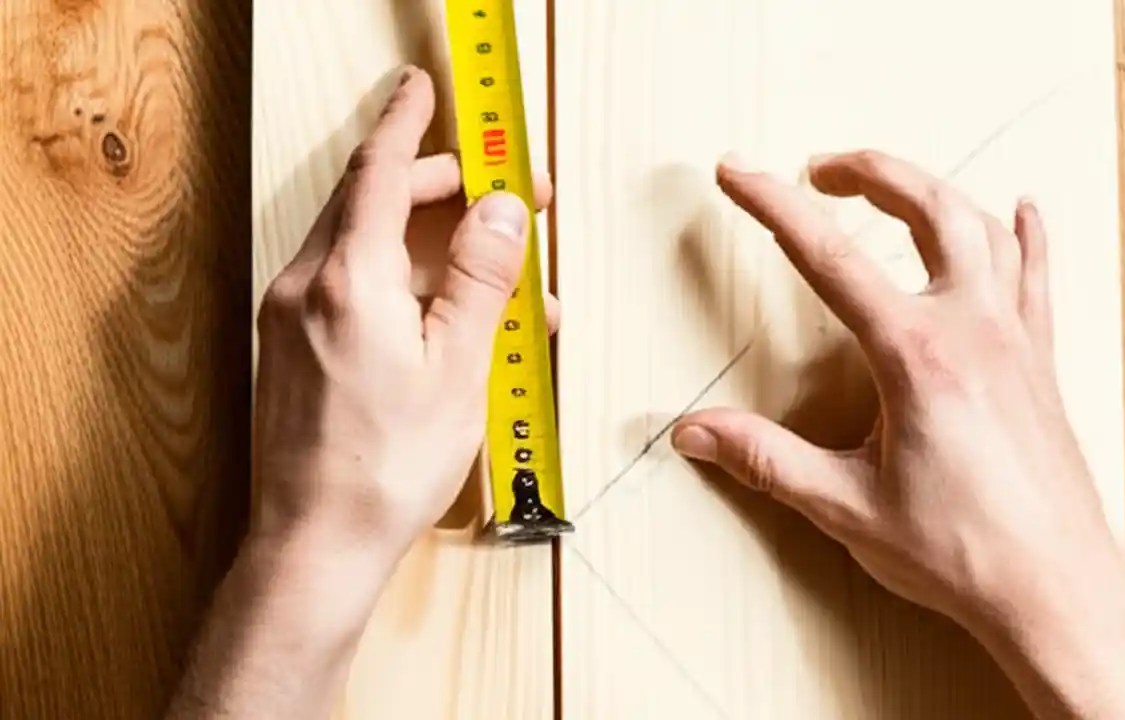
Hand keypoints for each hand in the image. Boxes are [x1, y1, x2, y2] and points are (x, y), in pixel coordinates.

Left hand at [252, 67, 553, 567]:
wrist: (317, 542)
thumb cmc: (386, 468)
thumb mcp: (460, 368)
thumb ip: (480, 279)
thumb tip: (500, 211)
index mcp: (349, 281)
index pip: (381, 172)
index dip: (408, 124)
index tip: (423, 92)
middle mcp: (306, 287)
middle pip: (372, 202)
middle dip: (436, 186)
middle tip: (497, 195)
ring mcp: (290, 317)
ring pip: (363, 245)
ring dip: (425, 242)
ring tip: (493, 277)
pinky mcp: (291, 347)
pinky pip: (347, 285)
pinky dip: (398, 279)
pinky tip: (444, 315)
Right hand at [673, 151, 1124, 717]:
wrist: (1057, 590)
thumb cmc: (962, 554)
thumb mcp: (845, 506)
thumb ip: (766, 460)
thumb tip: (696, 433)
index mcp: (915, 355)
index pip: (828, 257)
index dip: (772, 206)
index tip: (738, 173)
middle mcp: (972, 329)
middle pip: (927, 208)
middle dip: (869, 171)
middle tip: (820, 166)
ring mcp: (1015, 340)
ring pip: (984, 227)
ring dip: (933, 190)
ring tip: (892, 183)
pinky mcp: (1040, 363)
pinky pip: (1037, 276)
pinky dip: (1023, 235)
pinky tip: (1022, 211)